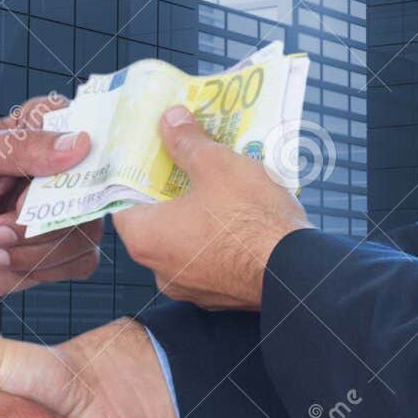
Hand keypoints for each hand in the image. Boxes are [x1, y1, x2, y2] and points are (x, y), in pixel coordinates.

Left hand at [0, 96, 103, 298]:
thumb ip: (19, 146)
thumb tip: (78, 144)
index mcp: (43, 130)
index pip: (88, 128)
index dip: (74, 158)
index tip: (34, 184)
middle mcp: (64, 169)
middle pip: (92, 188)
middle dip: (40, 215)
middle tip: (0, 221)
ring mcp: (68, 210)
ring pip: (86, 230)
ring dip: (33, 245)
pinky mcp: (67, 249)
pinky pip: (82, 260)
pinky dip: (40, 266)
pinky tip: (7, 257)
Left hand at [111, 106, 312, 310]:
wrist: (295, 272)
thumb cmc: (251, 220)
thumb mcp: (217, 165)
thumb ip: (187, 142)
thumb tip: (171, 121)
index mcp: (146, 237)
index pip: (122, 201)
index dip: (136, 175)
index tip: (152, 157)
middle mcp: (160, 269)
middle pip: (155, 221)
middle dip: (171, 192)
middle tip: (189, 165)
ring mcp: (190, 288)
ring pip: (184, 243)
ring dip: (196, 218)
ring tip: (220, 190)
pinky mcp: (218, 297)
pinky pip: (209, 261)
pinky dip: (217, 242)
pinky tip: (239, 221)